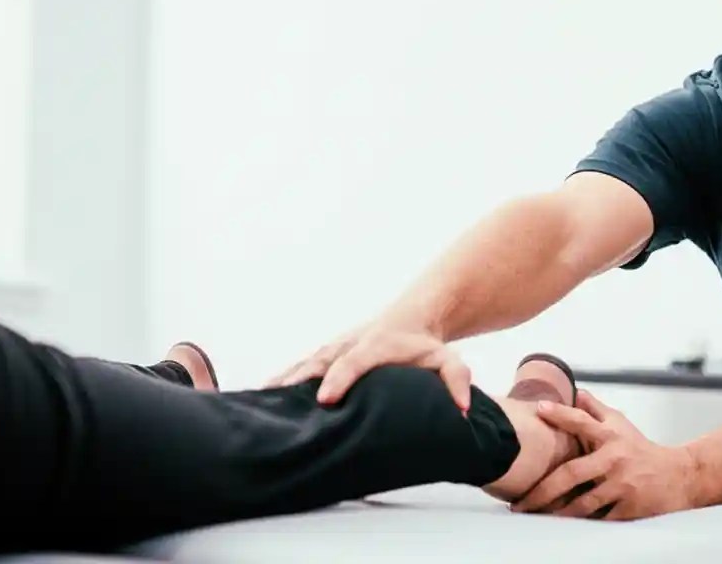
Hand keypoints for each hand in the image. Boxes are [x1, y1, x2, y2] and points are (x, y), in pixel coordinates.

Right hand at [268, 325, 471, 410]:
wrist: (415, 314)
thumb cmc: (426, 343)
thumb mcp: (448, 358)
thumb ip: (456, 378)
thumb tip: (463, 408)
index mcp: (376, 345)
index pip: (354, 362)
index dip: (338, 379)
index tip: (324, 398)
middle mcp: (350, 343)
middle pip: (321, 360)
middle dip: (299, 378)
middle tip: (279, 398)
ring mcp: (337, 346)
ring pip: (306, 362)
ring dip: (284, 378)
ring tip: (258, 398)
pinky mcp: (329, 352)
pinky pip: (303, 365)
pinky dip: (283, 378)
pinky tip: (263, 394)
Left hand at [511, 390, 699, 519]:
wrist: (679, 476)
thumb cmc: (641, 448)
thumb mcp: (621, 425)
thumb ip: (597, 410)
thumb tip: (576, 392)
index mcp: (610, 436)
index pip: (581, 421)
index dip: (560, 415)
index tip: (539, 409)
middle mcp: (615, 459)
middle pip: (572, 473)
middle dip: (542, 490)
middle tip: (518, 502)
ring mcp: (622, 485)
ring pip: (583, 502)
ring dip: (556, 512)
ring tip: (533, 516)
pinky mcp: (629, 508)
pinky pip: (600, 518)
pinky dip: (581, 523)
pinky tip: (562, 526)